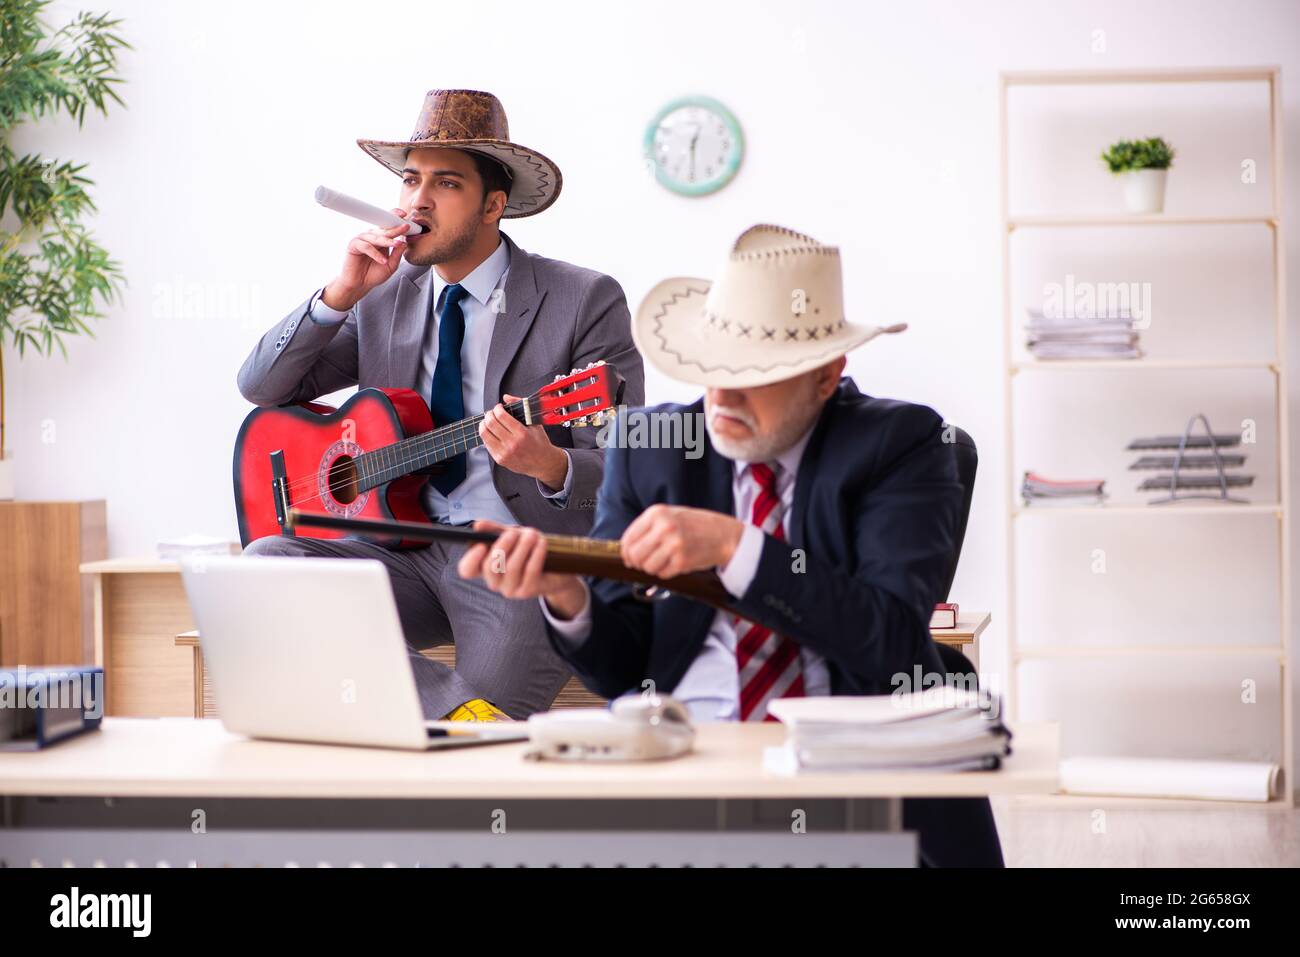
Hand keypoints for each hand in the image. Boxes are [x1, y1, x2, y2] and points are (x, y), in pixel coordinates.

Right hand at [321, 209, 411, 310]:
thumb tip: (404, 242)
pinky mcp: (353, 245)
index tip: (404, 216)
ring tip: (396, 244)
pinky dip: (375, 253)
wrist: (360, 285)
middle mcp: (371, 237)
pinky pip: (366, 246)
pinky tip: (383, 260)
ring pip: (376, 237)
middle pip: (384, 230)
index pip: (387, 225)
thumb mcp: (391, 265)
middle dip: (395, 229)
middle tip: (405, 227)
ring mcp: (362, 239)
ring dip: (387, 241)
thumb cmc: (373, 274)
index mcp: (380, 239)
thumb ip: (397, 254)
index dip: (394, 217)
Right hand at [457, 521, 587, 618]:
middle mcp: (495, 582)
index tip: (481, 545)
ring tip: (532, 534)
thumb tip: (479, 524)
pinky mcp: (527, 591)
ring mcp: (510, 589)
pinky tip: (541, 543)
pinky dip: (536, 553)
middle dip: (503, 546)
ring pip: (512, 568)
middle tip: (515, 533)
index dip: (471, 559)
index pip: (467, 570)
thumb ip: (494, 530)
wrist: (556, 569)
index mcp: (485, 568)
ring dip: (523, 547)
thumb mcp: (511, 536)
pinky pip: (530, 571)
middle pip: (490, 567)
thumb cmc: (528, 551)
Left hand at [479, 394, 567, 487]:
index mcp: (522, 433)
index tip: (499, 407)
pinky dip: (486, 435)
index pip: (501, 416)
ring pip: (485, 434)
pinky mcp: (500, 459)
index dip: (497, 408)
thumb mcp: (534, 423)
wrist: (543, 463)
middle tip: (492, 413)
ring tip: (488, 422)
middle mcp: (512, 444)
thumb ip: (520, 407)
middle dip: (489, 414)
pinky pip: (486, 444)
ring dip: (484, 424)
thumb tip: (506, 397)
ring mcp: (504, 453)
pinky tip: (491, 433)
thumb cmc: (539, 442)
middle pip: (490, 424)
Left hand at [620, 504, 744, 579]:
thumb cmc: (695, 525)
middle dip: (637, 562)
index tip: (628, 557)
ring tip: (664, 561)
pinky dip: (665, 572)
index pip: (628, 538)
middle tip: (644, 563)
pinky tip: (675, 563)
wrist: (724, 535)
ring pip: (647, 567)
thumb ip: (648, 527)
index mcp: (657, 513)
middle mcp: (664, 527)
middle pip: (634, 554)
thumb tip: (627, 548)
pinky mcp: (682, 561)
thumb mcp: (670, 515)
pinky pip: (662, 574)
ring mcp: (673, 544)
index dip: (626, 552)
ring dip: (653, 568)